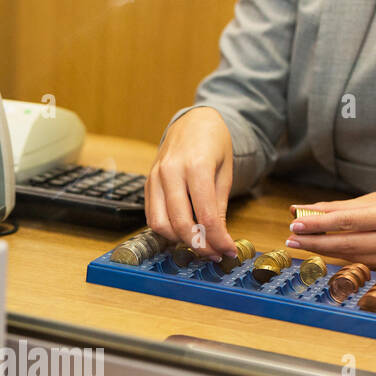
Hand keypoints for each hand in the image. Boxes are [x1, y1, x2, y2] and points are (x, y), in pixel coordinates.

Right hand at [145, 107, 237, 260]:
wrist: (193, 122)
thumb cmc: (213, 144)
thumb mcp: (225, 173)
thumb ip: (219, 208)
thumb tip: (220, 240)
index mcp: (196, 166)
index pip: (206, 216)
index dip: (218, 240)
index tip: (228, 252)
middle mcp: (171, 171)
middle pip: (181, 223)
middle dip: (200, 245)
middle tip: (214, 254)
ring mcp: (155, 177)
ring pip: (160, 224)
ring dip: (180, 240)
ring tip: (199, 243)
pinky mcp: (147, 184)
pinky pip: (152, 216)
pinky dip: (167, 230)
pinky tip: (183, 232)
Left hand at [286, 188, 375, 267]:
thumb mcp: (369, 199)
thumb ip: (334, 207)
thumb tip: (300, 210)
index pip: (347, 221)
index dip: (319, 224)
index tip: (296, 224)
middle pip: (345, 242)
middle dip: (315, 241)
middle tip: (291, 238)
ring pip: (348, 254)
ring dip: (320, 249)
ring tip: (299, 242)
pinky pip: (355, 260)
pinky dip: (335, 254)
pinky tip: (319, 248)